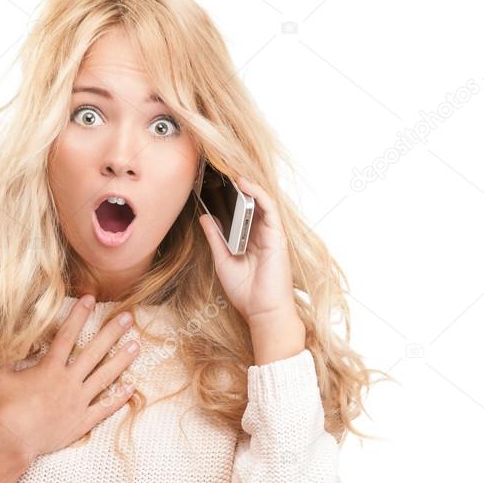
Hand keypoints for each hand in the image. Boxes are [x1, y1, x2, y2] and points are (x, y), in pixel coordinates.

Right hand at [0, 298, 138, 461]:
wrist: (13, 438)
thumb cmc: (5, 406)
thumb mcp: (2, 374)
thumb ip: (9, 355)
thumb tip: (10, 338)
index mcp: (49, 367)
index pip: (67, 334)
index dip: (79, 315)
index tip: (90, 299)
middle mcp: (68, 381)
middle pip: (94, 351)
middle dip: (112, 332)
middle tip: (128, 318)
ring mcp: (78, 401)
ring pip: (105, 377)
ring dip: (122, 360)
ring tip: (136, 346)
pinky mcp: (82, 421)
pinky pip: (105, 407)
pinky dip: (119, 398)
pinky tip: (132, 387)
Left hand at [198, 175, 297, 323]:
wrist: (262, 311)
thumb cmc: (245, 292)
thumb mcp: (223, 260)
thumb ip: (216, 238)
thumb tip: (206, 217)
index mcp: (249, 242)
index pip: (241, 214)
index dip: (230, 197)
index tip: (213, 183)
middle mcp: (261, 236)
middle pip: (250, 205)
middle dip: (237, 188)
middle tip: (220, 171)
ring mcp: (271, 235)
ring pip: (260, 202)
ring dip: (247, 185)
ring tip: (230, 171)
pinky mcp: (277, 236)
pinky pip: (269, 208)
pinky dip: (257, 193)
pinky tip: (243, 184)